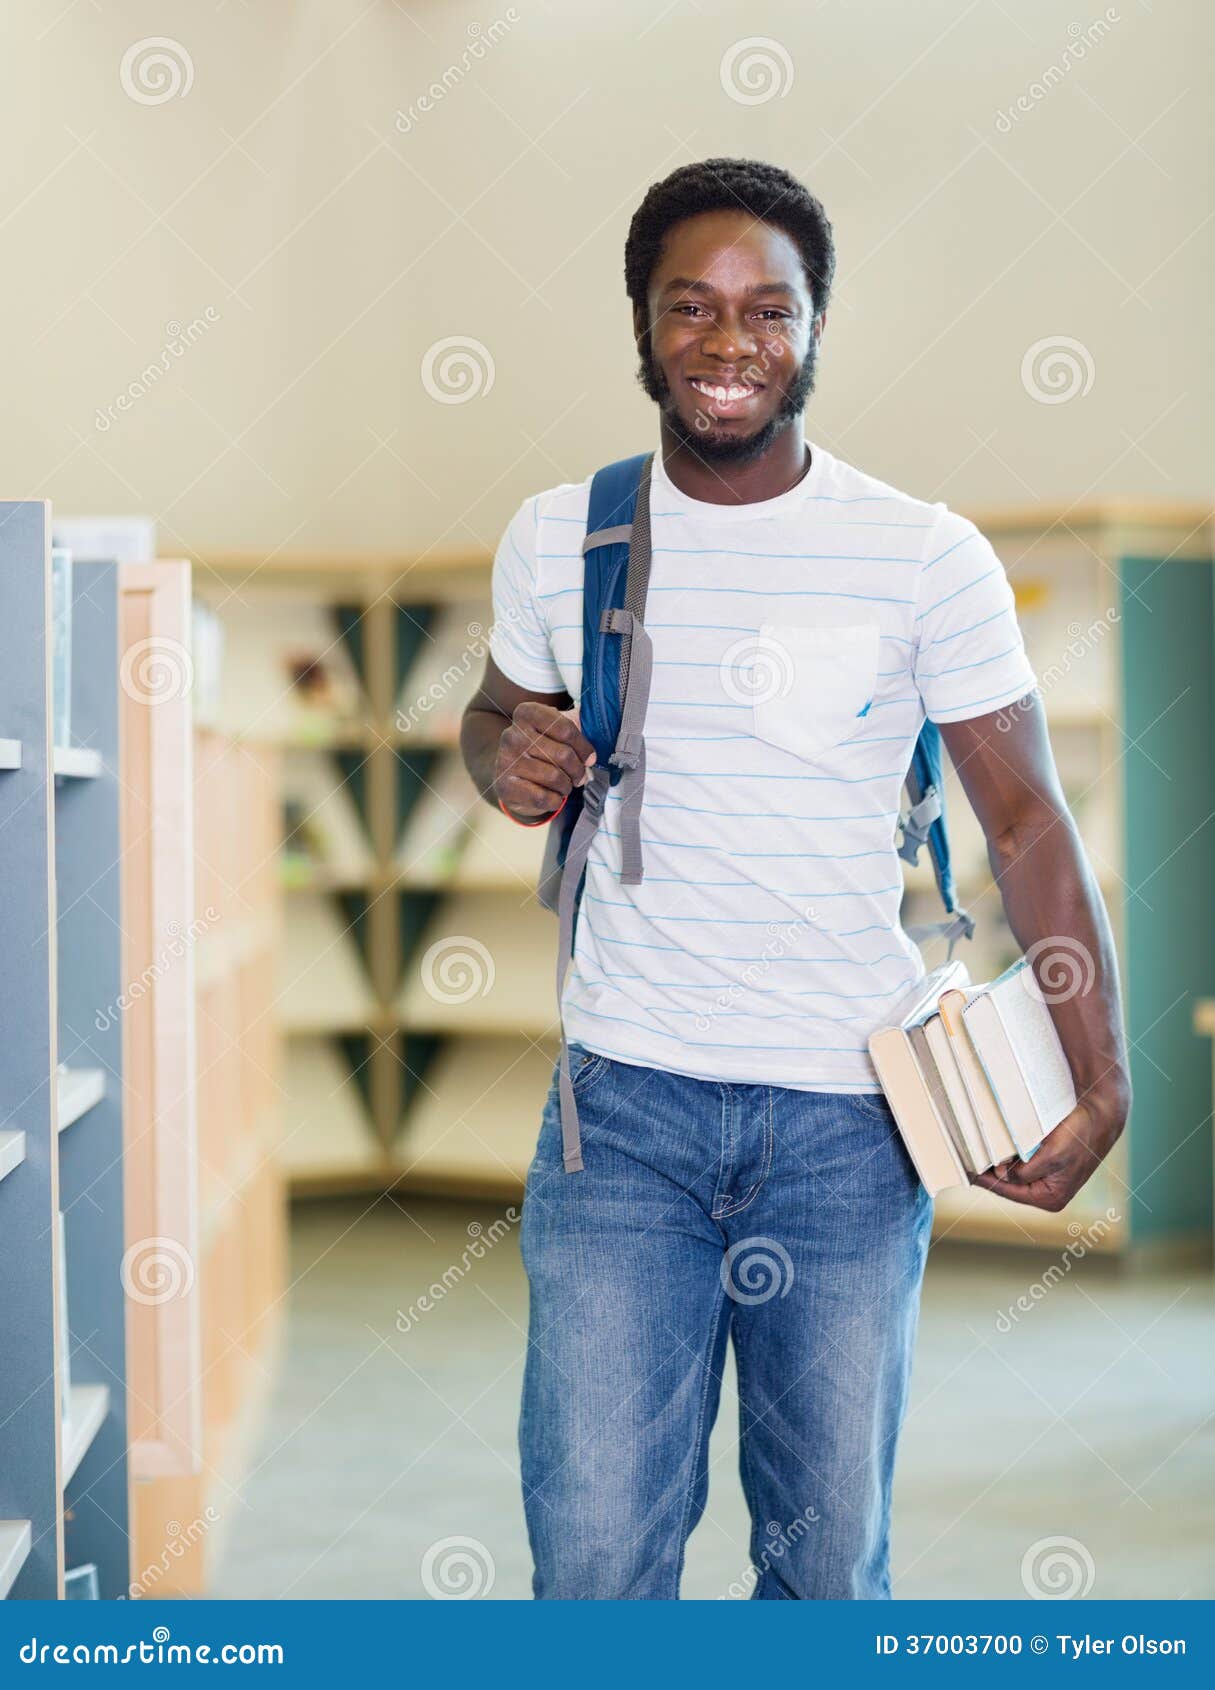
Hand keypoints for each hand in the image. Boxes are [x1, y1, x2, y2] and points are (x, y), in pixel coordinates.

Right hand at [493, 701, 595, 820]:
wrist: (508, 775)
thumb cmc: (540, 749)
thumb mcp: (554, 728)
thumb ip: (575, 724)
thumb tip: (596, 737)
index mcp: (527, 713)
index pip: (566, 728)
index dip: (584, 747)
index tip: (590, 758)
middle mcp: (512, 734)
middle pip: (563, 755)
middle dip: (578, 770)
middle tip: (579, 776)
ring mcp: (506, 760)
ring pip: (555, 777)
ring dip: (567, 786)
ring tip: (565, 785)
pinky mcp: (506, 786)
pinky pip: (543, 797)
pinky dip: (556, 800)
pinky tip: (554, 796)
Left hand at [968, 1078, 1128, 1211]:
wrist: (1100, 1115)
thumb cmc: (1080, 1135)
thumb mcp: (1052, 1156)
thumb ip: (1026, 1171)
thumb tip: (1003, 1174)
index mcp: (1049, 1198)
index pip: (1007, 1191)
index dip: (985, 1181)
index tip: (966, 1171)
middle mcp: (1047, 1193)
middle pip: (1007, 1184)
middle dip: (989, 1172)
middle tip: (966, 1158)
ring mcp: (1046, 1179)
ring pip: (1012, 1173)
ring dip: (997, 1163)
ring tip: (975, 1152)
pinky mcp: (1046, 1164)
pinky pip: (1019, 1161)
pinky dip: (1007, 1154)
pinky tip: (994, 1146)